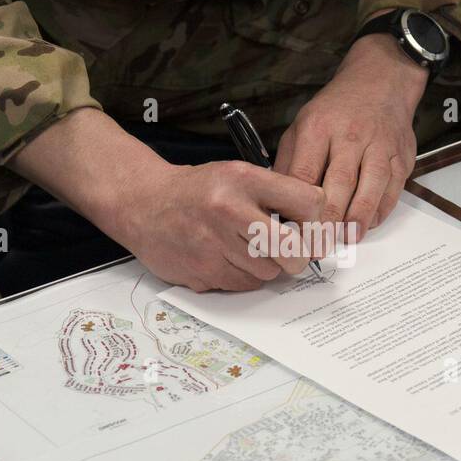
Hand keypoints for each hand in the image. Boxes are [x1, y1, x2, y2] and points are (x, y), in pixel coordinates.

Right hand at [115, 160, 324, 291]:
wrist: (143, 204)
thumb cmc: (198, 192)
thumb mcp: (237, 175)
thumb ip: (276, 196)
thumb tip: (318, 232)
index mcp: (243, 180)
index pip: (309, 203)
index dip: (317, 221)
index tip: (311, 228)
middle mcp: (229, 210)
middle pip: (293, 250)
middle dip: (299, 257)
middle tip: (292, 253)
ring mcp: (213, 245)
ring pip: (269, 273)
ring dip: (266, 266)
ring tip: (245, 248)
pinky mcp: (202, 272)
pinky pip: (243, 285)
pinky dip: (242, 277)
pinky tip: (226, 257)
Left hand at [275, 29, 427, 241]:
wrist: (379, 83)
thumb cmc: (335, 111)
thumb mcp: (301, 126)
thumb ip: (290, 164)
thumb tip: (278, 204)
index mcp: (318, 128)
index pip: (305, 174)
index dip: (298, 207)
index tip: (292, 232)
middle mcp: (351, 136)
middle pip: (338, 184)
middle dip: (327, 220)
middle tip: (318, 245)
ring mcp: (380, 145)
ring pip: (370, 188)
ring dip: (357, 219)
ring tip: (346, 239)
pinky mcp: (401, 156)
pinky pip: (392, 190)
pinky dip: (379, 211)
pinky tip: (367, 224)